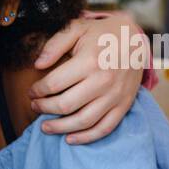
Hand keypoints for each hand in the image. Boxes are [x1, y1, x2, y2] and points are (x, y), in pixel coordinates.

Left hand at [28, 10, 148, 144]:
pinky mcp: (124, 105)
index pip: (54, 84)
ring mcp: (116, 95)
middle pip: (65, 105)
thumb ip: (55, 44)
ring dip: (60, 128)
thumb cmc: (102, 34)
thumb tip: (37, 65)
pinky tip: (70, 139)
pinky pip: (105, 128)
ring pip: (83, 121)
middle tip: (35, 106)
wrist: (137, 38)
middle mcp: (104, 81)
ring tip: (45, 127)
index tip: (31, 92)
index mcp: (89, 61)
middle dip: (44, 109)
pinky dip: (86, 138)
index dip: (37, 91)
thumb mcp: (78, 29)